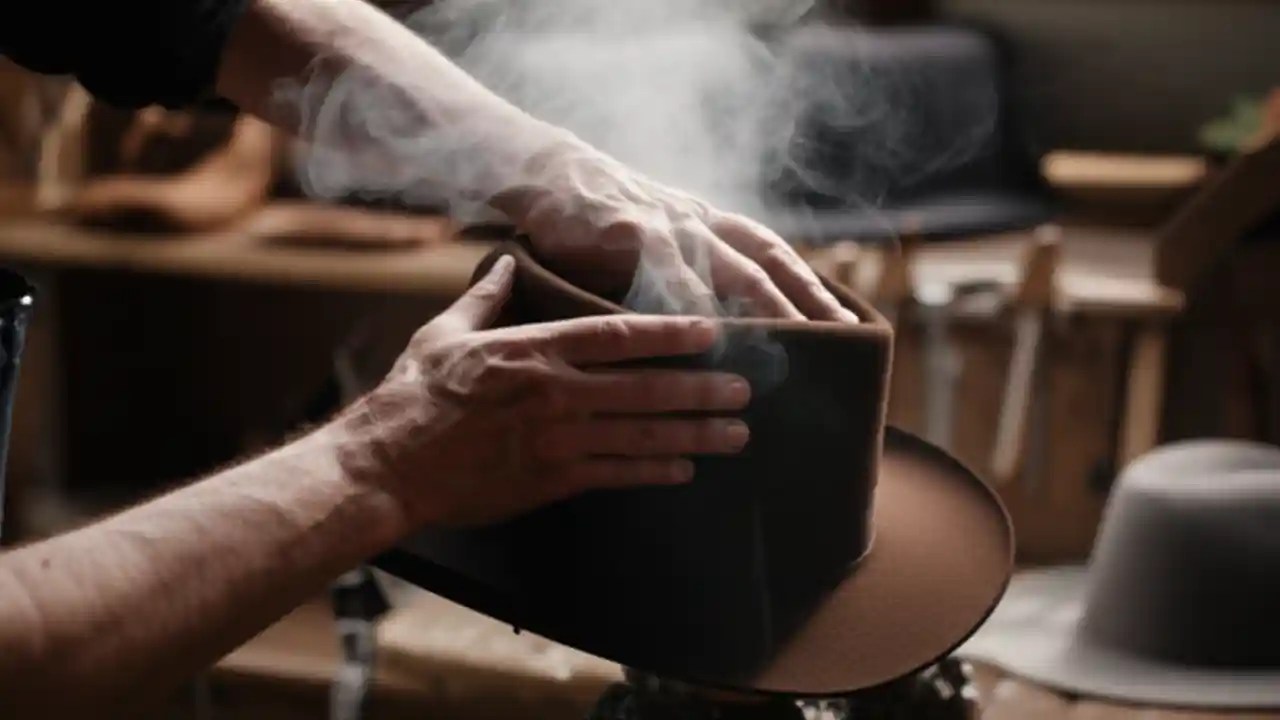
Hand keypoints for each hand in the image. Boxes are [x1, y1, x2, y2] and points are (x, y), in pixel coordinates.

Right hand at [339, 254, 753, 527]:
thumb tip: (510, 263)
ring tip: (736, 434)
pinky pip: (616, 474)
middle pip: (645, 387)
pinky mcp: (551, 480)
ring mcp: (556, 439)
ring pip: (640, 435)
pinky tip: (685, 468)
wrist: (389, 464)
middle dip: (701, 389)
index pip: (617, 335)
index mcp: (533, 349)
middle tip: (746, 390)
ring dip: (694, 434)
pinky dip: (654, 471)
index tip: (711, 331)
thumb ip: (487, 298)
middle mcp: (554, 392)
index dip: (670, 332)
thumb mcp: (445, 333)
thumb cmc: (414, 395)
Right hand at [494, 133, 858, 322]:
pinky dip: (691, 307)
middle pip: (765, 265)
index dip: (812, 288)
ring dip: (763, 310)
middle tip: (839, 344)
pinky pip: (668, 274)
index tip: (848, 325)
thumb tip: (722, 326)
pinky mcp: (629, 232)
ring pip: (729, 270)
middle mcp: (698, 223)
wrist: (547, 173)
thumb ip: (686, 273)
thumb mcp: (655, 238)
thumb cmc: (602, 220)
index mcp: (707, 225)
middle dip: (804, 304)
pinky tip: (706, 340)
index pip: (774, 256)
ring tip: (792, 350)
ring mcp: (667, 226)